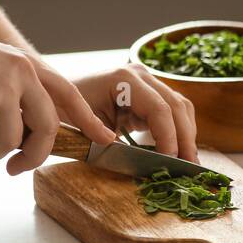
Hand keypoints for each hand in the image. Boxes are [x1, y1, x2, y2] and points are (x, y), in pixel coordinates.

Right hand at [0, 21, 113, 173]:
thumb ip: (12, 99)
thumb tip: (21, 144)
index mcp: (28, 67)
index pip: (68, 95)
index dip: (87, 119)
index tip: (105, 138)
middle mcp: (22, 74)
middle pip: (46, 130)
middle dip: (32, 158)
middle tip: (14, 171)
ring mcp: (3, 87)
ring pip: (7, 144)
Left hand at [67, 63, 197, 162]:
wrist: (54, 93)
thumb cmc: (63, 108)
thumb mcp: (83, 126)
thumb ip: (113, 142)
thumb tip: (144, 164)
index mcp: (123, 79)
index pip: (159, 108)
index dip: (169, 137)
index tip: (170, 161)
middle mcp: (140, 75)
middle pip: (176, 105)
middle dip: (185, 138)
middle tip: (188, 167)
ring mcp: (146, 81)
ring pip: (180, 106)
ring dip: (187, 134)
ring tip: (189, 162)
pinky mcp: (148, 92)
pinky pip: (172, 109)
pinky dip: (179, 129)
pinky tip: (179, 150)